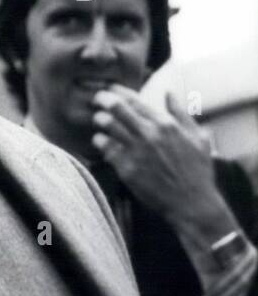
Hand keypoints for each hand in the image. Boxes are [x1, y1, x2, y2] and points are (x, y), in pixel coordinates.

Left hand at [92, 86, 221, 228]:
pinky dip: (100, 141)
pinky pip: (104, 147)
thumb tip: (168, 93)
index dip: (117, 91)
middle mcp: (149, 134)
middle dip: (102, 99)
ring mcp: (136, 151)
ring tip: (99, 121)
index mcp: (165, 124)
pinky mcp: (127, 168)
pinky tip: (102, 142)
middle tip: (98, 100)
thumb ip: (181, 114)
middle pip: (115, 107)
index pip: (133, 99)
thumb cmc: (198, 172)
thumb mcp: (198, 138)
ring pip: (106, 124)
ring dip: (99, 119)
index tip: (111, 90)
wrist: (193, 205)